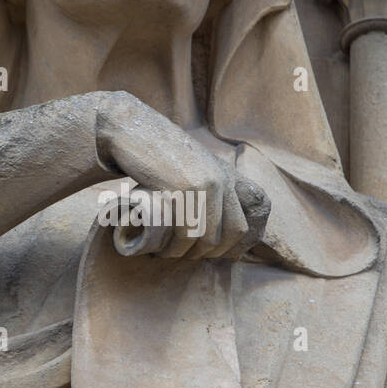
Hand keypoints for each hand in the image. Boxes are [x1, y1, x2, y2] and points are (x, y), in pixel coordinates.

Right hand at [95, 90, 269, 258]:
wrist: (136, 133)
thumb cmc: (161, 159)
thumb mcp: (196, 170)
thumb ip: (213, 193)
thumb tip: (217, 237)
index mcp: (230, 177)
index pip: (250, 220)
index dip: (234, 245)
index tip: (213, 252)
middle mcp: (223, 180)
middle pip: (233, 233)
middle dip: (210, 252)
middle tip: (186, 254)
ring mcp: (206, 184)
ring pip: (208, 237)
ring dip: (187, 252)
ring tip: (168, 252)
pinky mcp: (185, 189)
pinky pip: (188, 232)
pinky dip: (174, 247)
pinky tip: (160, 247)